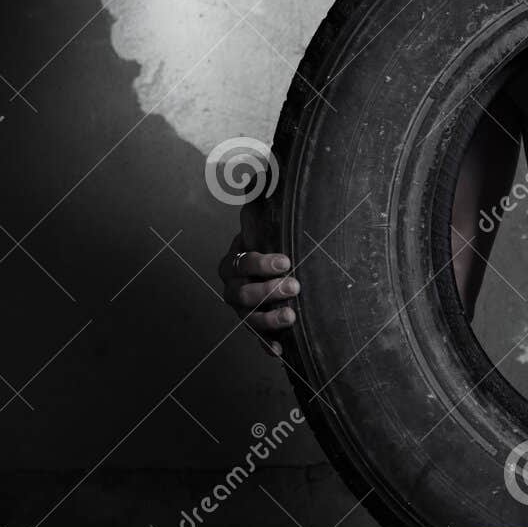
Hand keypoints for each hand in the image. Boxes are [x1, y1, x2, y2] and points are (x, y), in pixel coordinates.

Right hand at [218, 202, 298, 356]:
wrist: (277, 268)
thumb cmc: (272, 243)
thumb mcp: (267, 221)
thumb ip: (260, 198)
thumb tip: (258, 174)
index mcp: (233, 261)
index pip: (241, 263)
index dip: (261, 263)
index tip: (286, 261)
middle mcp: (233, 288)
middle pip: (242, 295)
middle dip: (267, 291)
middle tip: (295, 286)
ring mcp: (243, 312)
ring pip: (248, 320)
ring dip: (268, 320)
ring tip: (291, 317)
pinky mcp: (256, 329)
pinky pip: (257, 340)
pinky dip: (267, 346)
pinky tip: (280, 351)